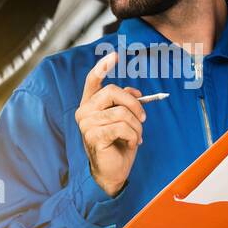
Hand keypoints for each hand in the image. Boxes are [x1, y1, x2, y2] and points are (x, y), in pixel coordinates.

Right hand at [75, 52, 144, 198]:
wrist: (113, 171)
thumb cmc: (118, 145)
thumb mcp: (125, 120)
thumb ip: (125, 103)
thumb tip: (135, 91)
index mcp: (90, 104)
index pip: (92, 80)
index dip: (103, 67)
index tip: (115, 55)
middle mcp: (84, 112)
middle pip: (112, 91)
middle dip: (134, 103)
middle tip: (143, 118)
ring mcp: (86, 124)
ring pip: (121, 112)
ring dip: (136, 126)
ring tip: (136, 136)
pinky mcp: (93, 137)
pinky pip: (122, 127)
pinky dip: (133, 136)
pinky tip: (131, 143)